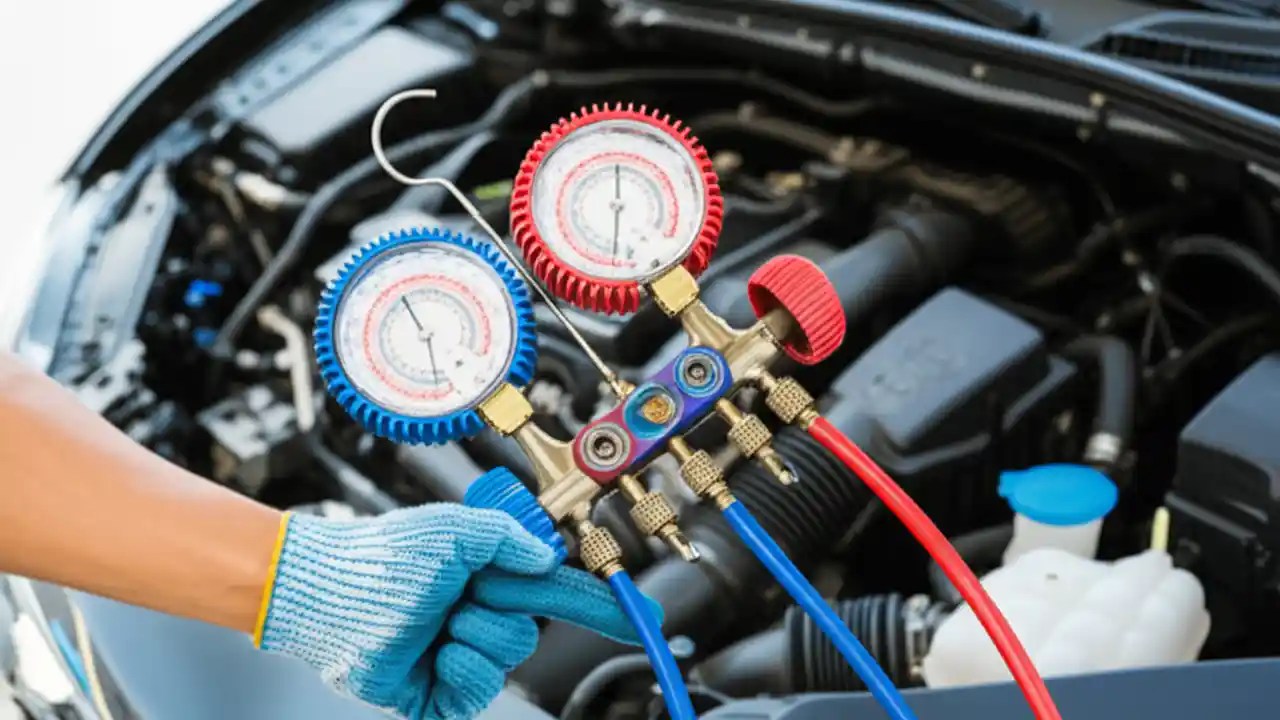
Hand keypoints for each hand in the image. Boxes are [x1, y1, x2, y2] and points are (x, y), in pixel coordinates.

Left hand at [255, 503, 653, 719]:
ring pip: (507, 657)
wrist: (328, 594)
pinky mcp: (440, 691)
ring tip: (439, 620)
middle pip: (532, 628)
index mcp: (490, 573)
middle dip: (500, 609)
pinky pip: (476, 692)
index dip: (601, 604)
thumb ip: (510, 537)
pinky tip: (435, 651)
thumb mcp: (455, 528)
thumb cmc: (381, 555)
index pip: (559, 590)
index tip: (640, 614)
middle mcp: (478, 613)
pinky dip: (459, 669)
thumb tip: (545, 556)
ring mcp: (460, 653)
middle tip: (465, 591)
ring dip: (475, 635)